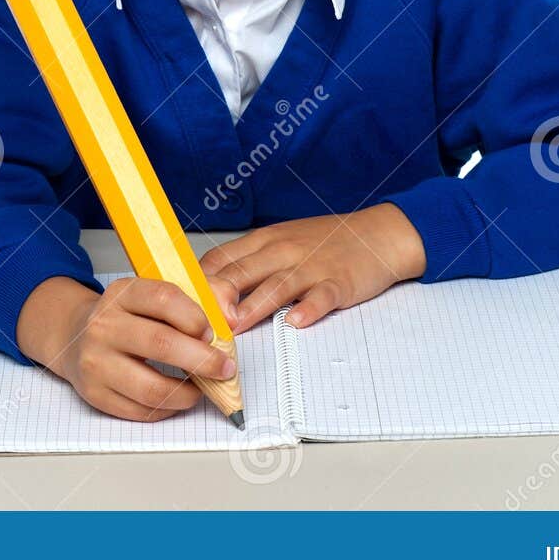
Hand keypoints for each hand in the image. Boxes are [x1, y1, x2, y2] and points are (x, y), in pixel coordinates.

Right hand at [16, 275, 239, 421]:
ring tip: (200, 388)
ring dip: (187, 393)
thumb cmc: (128, 317)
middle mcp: (103, 326)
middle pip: (161, 344)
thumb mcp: (156, 294)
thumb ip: (202, 294)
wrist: (76, 337)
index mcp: (122, 294)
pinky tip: (176, 397)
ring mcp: (96, 362)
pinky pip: (141, 411)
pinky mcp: (95, 394)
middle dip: (202, 360)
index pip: (163, 299)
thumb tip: (232, 315)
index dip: (195, 317)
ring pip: (152, 388)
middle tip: (224, 368)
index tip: (212, 332)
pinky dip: (168, 409)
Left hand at [199, 203, 426, 332]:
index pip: (221, 259)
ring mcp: (311, 266)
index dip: (199, 283)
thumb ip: (248, 263)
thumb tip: (209, 290)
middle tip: (200, 322)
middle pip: (243, 273)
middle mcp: (283, 251)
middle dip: (218, 297)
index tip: (181, 306)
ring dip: (254, 306)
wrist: (377, 234)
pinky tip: (297, 323)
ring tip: (236, 325)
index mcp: (264, 241)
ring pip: (277, 286)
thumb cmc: (324, 243)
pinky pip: (322, 296)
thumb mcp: (281, 242)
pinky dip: (309, 310)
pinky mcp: (339, 282)